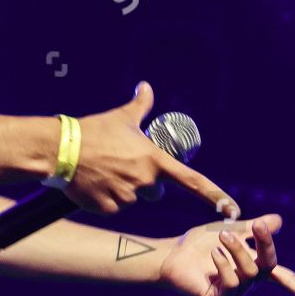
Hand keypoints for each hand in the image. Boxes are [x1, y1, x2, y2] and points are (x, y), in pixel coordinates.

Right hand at [67, 81, 239, 217]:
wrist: (61, 149)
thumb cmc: (93, 130)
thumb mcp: (121, 117)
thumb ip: (140, 105)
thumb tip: (146, 87)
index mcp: (153, 160)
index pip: (192, 180)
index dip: (215, 195)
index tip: (233, 208)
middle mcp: (144, 181)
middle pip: (154, 192)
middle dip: (143, 183)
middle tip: (121, 166)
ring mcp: (126, 197)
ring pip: (131, 200)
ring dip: (122, 190)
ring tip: (102, 172)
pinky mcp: (107, 208)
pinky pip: (113, 208)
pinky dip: (105, 200)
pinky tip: (93, 184)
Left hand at [156, 213, 294, 295]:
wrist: (171, 254)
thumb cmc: (199, 245)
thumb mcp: (231, 230)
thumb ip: (254, 229)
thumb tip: (278, 221)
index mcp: (257, 269)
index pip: (287, 281)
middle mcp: (249, 285)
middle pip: (269, 267)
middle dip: (266, 245)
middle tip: (255, 226)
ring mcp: (233, 294)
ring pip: (248, 273)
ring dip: (237, 249)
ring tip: (221, 236)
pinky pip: (230, 284)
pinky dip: (224, 265)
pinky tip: (214, 254)